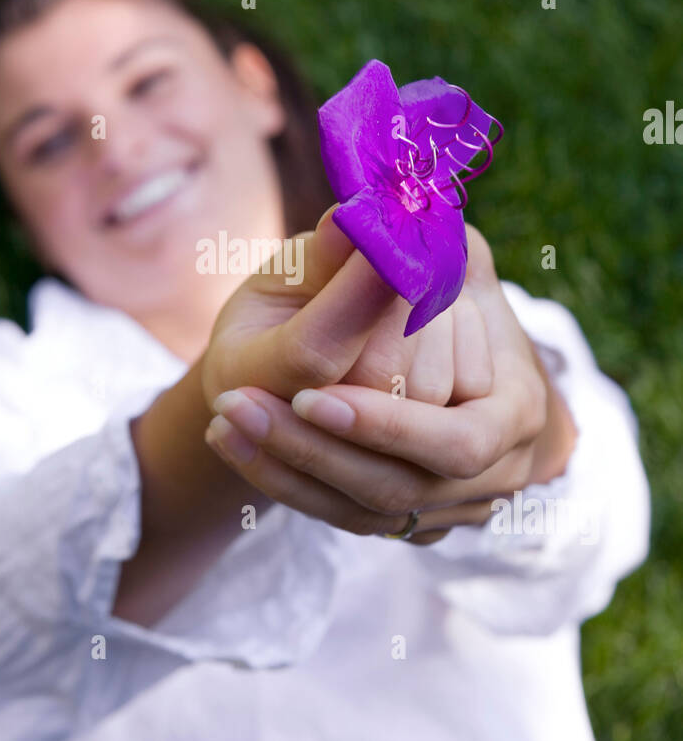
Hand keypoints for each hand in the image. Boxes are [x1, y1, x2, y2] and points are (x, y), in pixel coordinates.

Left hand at [203, 223, 576, 542]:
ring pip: (367, 504)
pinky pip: (341, 515)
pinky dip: (278, 478)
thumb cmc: (401, 308)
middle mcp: (498, 461)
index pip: (456, 431)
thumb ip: (377, 259)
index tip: (306, 397)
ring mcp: (455, 502)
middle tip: (235, 409)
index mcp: (517, 396)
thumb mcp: (401, 272)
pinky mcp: (408, 519)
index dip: (386, 421)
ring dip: (283, 463)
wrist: (396, 366)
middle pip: (407, 478)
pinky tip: (225, 437)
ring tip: (222, 419)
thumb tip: (352, 221)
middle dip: (317, 448)